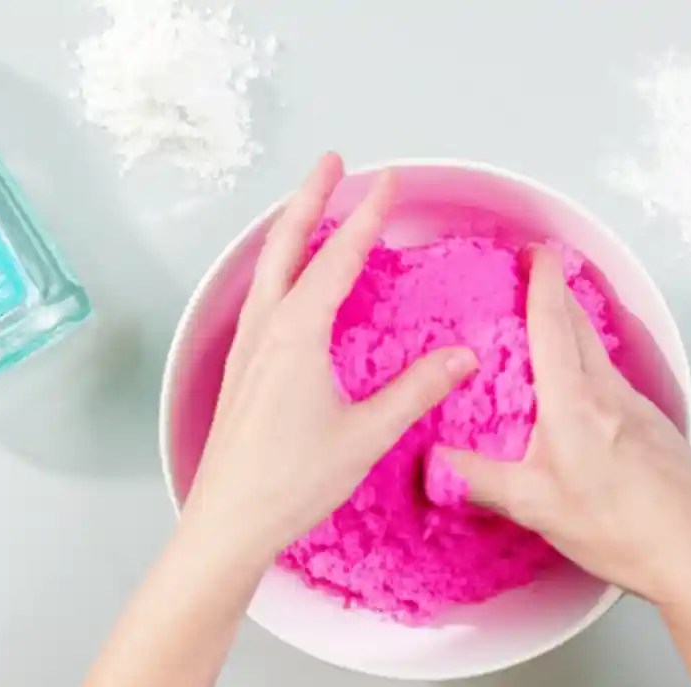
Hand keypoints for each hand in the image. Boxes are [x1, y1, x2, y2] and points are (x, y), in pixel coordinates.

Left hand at [183, 154, 477, 561]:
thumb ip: (416, 390)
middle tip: (332, 162)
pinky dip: (280, 269)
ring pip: (268, 268)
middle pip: (287, 243)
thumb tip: (463, 358)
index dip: (367, 215)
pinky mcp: (240, 369)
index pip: (339, 257)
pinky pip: (262, 297)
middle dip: (311, 197)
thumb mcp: (366, 434)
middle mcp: (266, 329)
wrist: (228, 521)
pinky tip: (290, 283)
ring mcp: (246, 347)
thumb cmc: (292, 481)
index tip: (389, 179)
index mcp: (297, 333)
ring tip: (311, 207)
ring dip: (291, 230)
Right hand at [443, 247, 690, 605]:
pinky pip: (615, 386)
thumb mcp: (535, 507)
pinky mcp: (656, 432)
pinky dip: (592, 371)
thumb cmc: (621, 528)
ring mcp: (639, 411)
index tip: (533, 250)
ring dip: (574, 332)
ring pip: (600, 356)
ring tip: (548, 331)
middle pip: (580, 328)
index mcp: (574, 401)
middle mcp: (610, 394)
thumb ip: (478, 480)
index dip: (541, 281)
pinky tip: (582, 399)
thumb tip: (432, 462)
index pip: (553, 324)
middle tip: (534, 276)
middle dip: (556, 295)